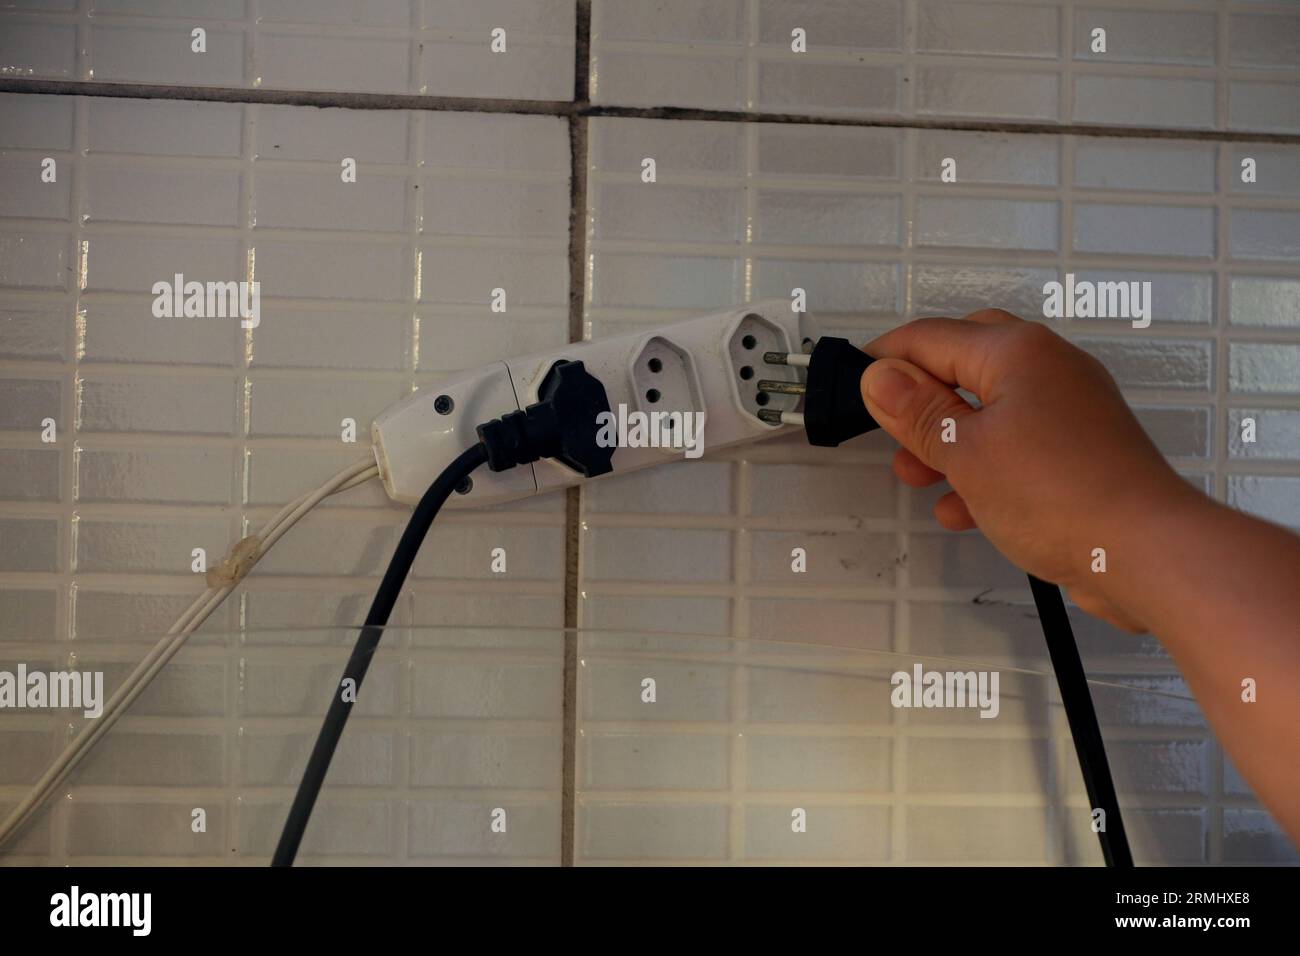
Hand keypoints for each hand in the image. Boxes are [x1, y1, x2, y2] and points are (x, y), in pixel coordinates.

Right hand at [860, 309, 1203, 631]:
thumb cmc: (1062, 495)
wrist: (1143, 552)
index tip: (852, 383)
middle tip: (888, 424)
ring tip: (916, 476)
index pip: (931, 336)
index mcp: (1018, 352)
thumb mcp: (963, 451)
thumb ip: (916, 411)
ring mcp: (1069, 411)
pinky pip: (1016, 448)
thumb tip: (881, 377)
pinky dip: (982, 470)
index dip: (884, 358)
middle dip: (920, 397)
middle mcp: (1049, 369)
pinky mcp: (1080, 453)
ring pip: (988, 411)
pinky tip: (962, 508)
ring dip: (946, 440)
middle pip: (964, 364)